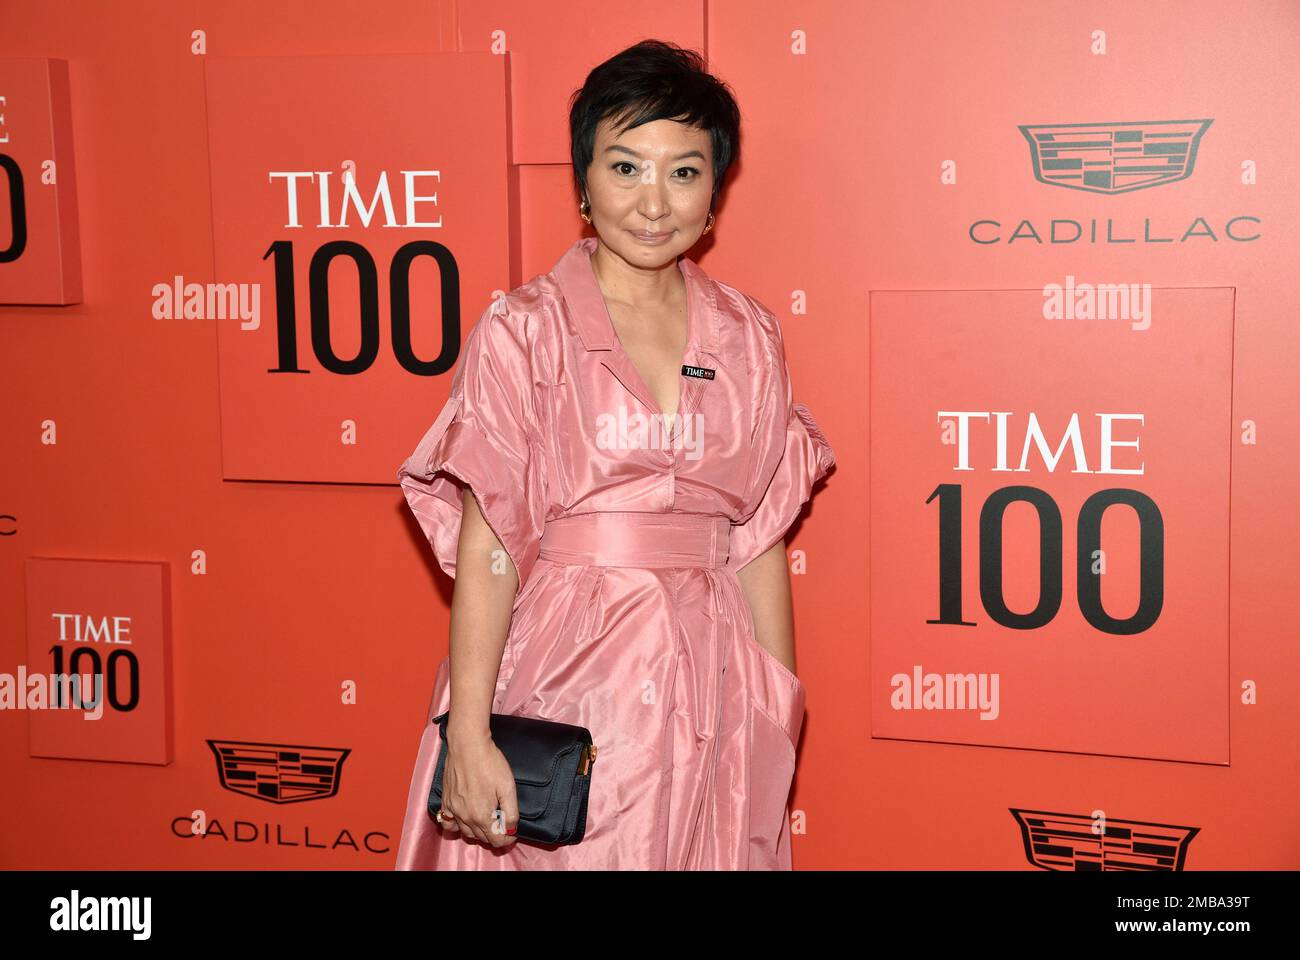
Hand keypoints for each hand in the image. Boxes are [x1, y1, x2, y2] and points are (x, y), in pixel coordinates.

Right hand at [436, 729, 518, 846]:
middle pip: (482, 838)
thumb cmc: (490, 763)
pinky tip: (466, 818)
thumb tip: (512, 829)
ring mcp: (453, 810)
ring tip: (488, 821)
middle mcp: (465, 817)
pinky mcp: (446, 801)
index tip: (513, 832)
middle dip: (495, 835)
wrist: (468, 745)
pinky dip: (457, 826)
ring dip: (479, 832)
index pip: (496, 840)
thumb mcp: (508, 787)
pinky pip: (448, 823)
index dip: (507, 839)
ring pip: (466, 833)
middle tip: (503, 825)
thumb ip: (511, 812)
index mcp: (482, 816)